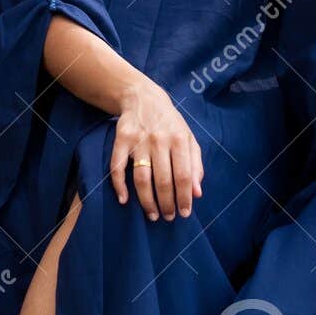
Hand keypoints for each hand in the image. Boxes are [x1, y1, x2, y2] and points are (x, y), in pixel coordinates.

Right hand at [109, 83, 204, 220]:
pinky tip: (124, 200)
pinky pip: (118, 167)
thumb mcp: (188, 138)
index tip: (184, 213)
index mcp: (179, 139)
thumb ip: (195, 165)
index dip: (184, 197)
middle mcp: (159, 140)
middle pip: (163, 180)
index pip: (183, 175)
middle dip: (166, 203)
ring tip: (152, 215)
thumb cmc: (170, 123)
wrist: (143, 97)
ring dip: (147, 200)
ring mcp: (139, 141)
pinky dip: (119, 185)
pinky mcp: (121, 140)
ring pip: (142, 178)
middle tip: (168, 217)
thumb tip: (197, 193)